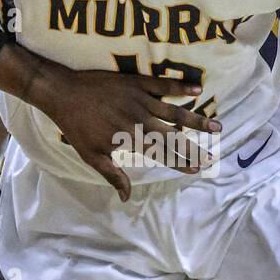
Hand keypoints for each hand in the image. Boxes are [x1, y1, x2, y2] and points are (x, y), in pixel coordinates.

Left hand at [21, 61, 221, 201]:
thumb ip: (113, 175)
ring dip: (196, 120)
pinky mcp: (136, 82)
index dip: (179, 162)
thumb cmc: (75, 126)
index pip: (161, 154)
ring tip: (216, 126)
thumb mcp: (91, 156)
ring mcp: (140, 100)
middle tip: (212, 155)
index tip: (195, 170)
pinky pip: (163, 85)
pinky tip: (199, 88)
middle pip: (173, 136)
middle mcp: (140, 120)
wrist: (62, 92)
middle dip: (194, 147)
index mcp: (130, 139)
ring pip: (174, 112)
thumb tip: (127, 197)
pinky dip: (181, 87)